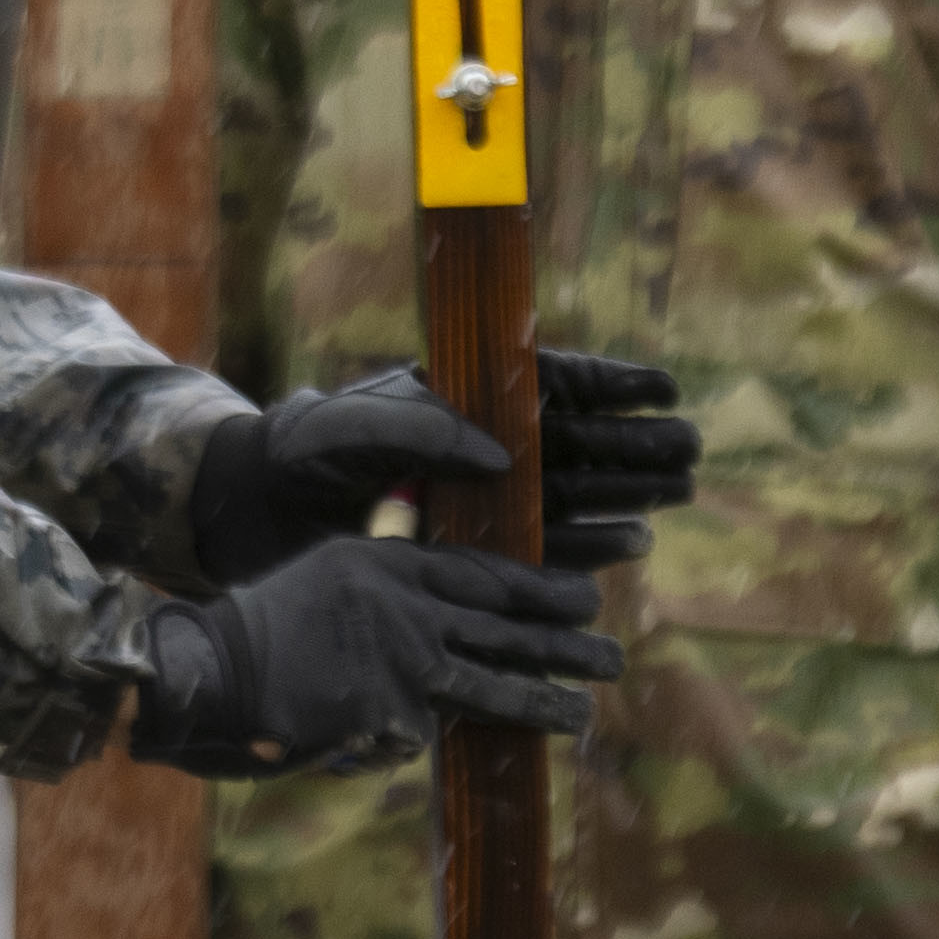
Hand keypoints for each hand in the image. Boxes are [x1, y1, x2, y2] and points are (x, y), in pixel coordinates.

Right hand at [139, 535, 625, 778]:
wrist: (205, 672)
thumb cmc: (256, 634)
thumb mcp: (327, 586)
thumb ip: (388, 600)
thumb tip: (450, 634)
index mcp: (384, 560)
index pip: (479, 573)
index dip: (536, 586)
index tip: (580, 593)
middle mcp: (402, 601)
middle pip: (503, 622)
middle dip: (562, 639)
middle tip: (610, 651)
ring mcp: (401, 656)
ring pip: (491, 681)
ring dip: (544, 697)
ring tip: (586, 709)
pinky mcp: (391, 710)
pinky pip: (420, 735)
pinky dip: (403, 743)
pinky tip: (371, 742)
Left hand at [177, 352, 701, 580]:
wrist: (250, 514)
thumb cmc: (294, 454)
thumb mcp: (350, 426)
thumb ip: (422, 430)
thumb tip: (500, 458)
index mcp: (456, 399)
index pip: (545, 385)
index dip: (607, 385)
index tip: (662, 387)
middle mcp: (475, 449)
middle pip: (572, 444)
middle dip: (632, 446)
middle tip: (688, 453)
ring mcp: (475, 502)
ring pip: (567, 496)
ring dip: (622, 497)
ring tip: (673, 498)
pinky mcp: (466, 553)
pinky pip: (539, 548)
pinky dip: (584, 547)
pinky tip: (626, 543)